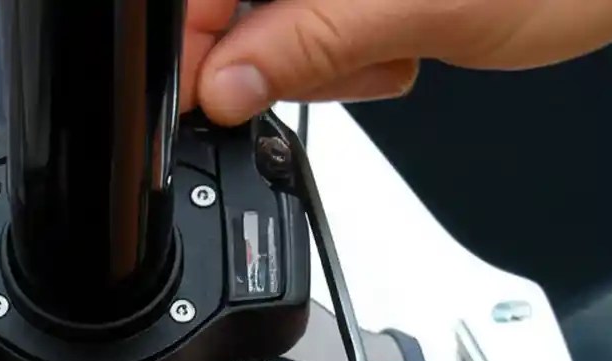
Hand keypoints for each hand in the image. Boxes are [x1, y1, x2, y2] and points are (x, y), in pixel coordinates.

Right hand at [183, 0, 611, 122]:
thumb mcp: (414, 7)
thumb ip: (307, 42)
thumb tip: (224, 85)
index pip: (204, 0)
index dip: (197, 49)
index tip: (209, 100)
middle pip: (234, 19)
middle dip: (276, 58)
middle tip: (352, 58)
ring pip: (273, 40)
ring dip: (324, 67)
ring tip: (392, 48)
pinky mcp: (349, 1)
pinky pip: (312, 44)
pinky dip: (349, 66)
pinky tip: (398, 46)